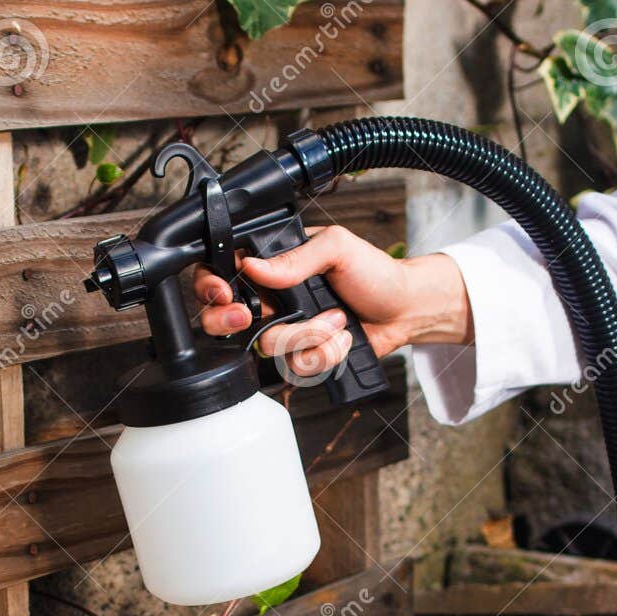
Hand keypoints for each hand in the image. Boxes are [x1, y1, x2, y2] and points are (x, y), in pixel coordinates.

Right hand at [192, 226, 474, 379]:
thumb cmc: (375, 272)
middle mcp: (274, 300)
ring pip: (269, 346)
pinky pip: (296, 367)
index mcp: (274, 266)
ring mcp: (287, 330)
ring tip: (338, 319)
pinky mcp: (304, 356)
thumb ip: (294, 257)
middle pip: (226, 319)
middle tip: (257, 316)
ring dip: (308, 335)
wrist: (406, 310)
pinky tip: (343, 337)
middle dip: (236, 322)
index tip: (224, 295)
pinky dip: (326, 355)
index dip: (211, 288)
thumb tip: (253, 266)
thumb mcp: (336, 248)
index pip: (224, 273)